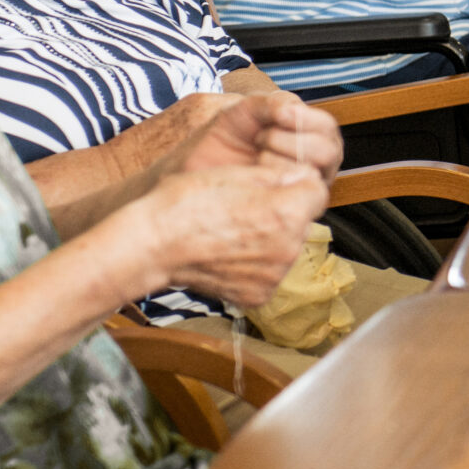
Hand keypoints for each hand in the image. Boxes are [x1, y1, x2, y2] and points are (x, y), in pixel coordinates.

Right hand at [133, 163, 329, 308]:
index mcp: (286, 213)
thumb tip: (304, 177)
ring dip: (271, 239)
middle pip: (302, 222)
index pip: (316, 192)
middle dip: (284, 213)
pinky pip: (269, 272)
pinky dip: (256, 264)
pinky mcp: (258, 295)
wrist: (152, 246)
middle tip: (246, 209)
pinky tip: (229, 252)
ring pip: (287, 247)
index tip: (278, 185)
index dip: (296, 184)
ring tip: (233, 232)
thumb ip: (280, 176)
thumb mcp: (236, 173)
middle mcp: (287, 249)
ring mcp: (273, 276)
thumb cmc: (186, 205)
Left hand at [171, 90, 340, 189]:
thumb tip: (292, 109)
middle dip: (292, 142)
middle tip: (261, 139)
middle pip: (328, 151)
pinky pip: (297, 196)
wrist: (192, 169)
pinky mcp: (288, 206)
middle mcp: (311, 162)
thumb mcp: (244, 111)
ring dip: (283, 161)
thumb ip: (271, 103)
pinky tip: (256, 175)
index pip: (327, 127)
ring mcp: (301, 186)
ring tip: (257, 157)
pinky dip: (275, 180)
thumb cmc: (220, 140)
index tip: (278, 117)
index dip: (306, 120)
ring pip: (315, 173)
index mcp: (306, 133)